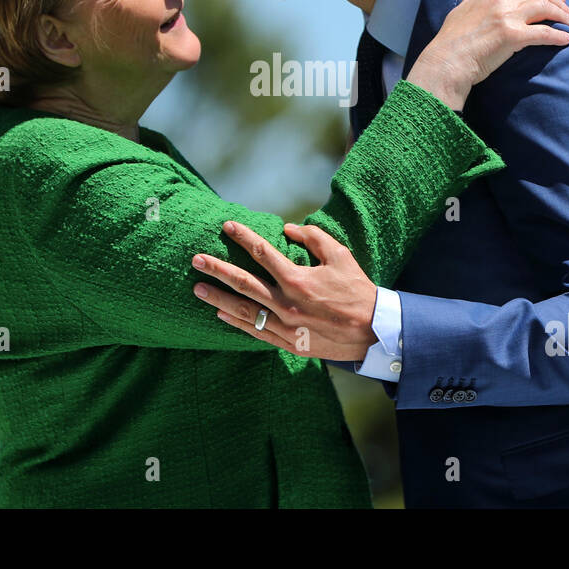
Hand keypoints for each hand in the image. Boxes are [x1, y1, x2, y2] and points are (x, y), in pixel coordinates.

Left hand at [191, 220, 377, 360]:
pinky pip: (255, 332)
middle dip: (217, 269)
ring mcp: (284, 325)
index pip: (262, 252)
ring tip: (197, 288)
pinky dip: (236, 322)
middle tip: (196, 260)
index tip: (226, 226)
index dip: (243, 236)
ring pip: (243, 309)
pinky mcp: (287, 342)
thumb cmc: (357, 291)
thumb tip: (288, 228)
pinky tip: (220, 313)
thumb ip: (314, 237)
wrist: (372, 332)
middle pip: (243, 282)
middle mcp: (286, 303)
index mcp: (298, 279)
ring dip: (218, 297)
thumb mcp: (340, 256)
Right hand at [407, 0, 568, 109]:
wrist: (445, 62)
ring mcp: (507, 16)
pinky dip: (558, 36)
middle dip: (558, 2)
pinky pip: (543, 33)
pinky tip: (567, 39)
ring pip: (545, 9)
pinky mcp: (512, 36)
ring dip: (562, 15)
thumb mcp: (463, 7)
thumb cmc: (452, 40)